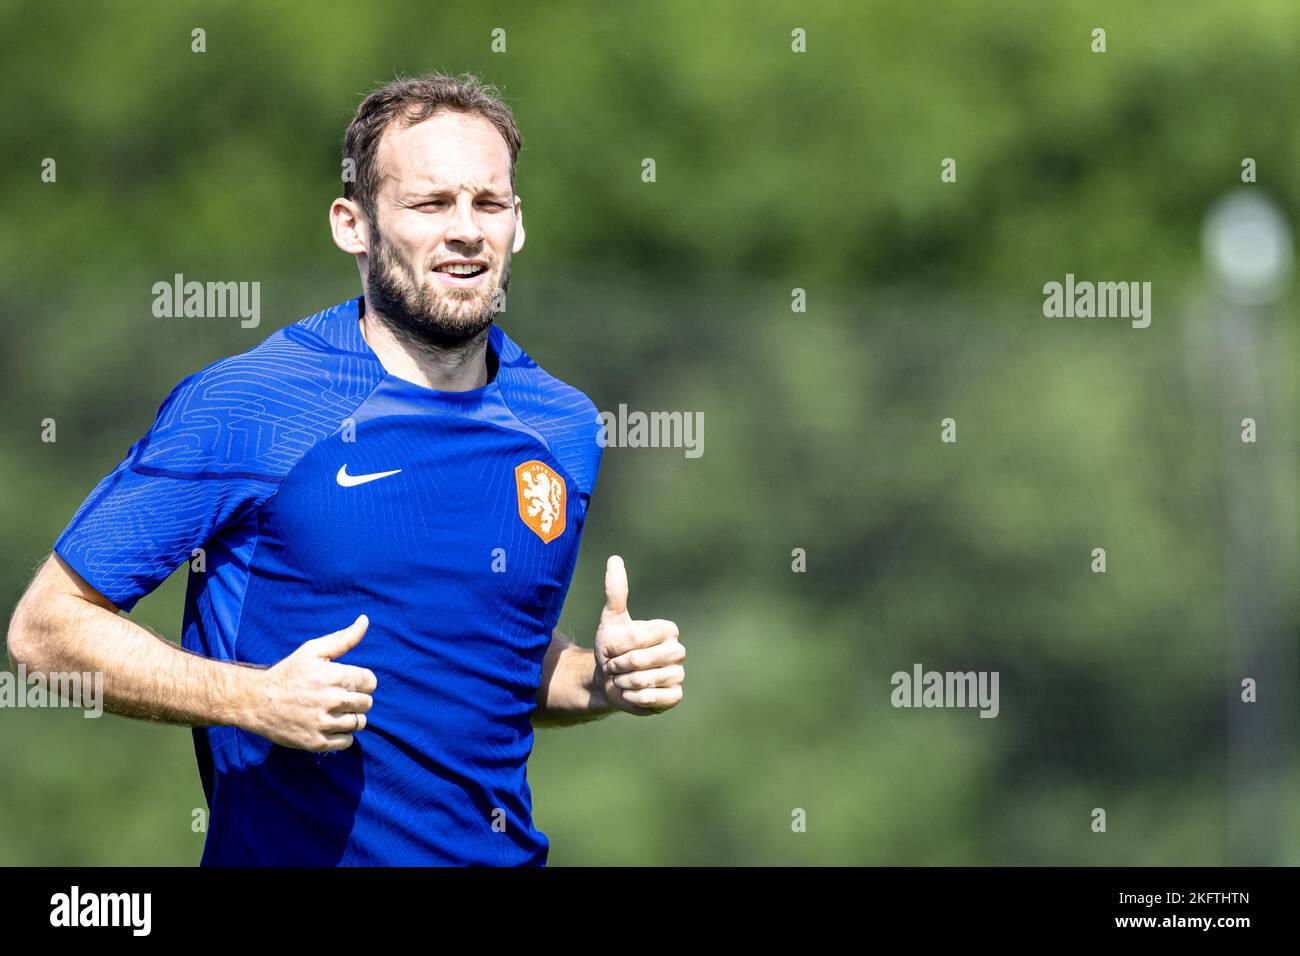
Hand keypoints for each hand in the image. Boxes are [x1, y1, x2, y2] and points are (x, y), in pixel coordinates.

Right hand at [248, 614, 377, 750]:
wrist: (256, 702)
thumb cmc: (287, 674)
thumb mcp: (312, 650)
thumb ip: (343, 638)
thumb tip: (365, 620)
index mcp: (335, 676)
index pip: (371, 682)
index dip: (361, 681)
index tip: (347, 682)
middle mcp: (332, 700)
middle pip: (367, 704)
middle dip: (356, 699)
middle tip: (338, 697)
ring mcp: (324, 723)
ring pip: (359, 723)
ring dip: (349, 717)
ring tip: (332, 711)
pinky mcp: (317, 742)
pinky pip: (347, 741)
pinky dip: (341, 735)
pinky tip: (328, 725)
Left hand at [595, 556, 684, 715]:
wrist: (609, 680)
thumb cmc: (612, 648)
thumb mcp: (611, 620)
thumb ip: (615, 591)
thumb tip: (614, 558)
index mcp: (667, 629)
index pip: (638, 638)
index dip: (617, 646)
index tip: (609, 649)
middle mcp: (677, 650)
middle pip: (642, 660)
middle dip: (619, 666)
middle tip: (613, 667)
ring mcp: (678, 674)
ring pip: (645, 681)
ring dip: (623, 682)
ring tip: (621, 680)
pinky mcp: (675, 696)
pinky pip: (654, 699)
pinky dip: (635, 699)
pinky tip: (630, 694)